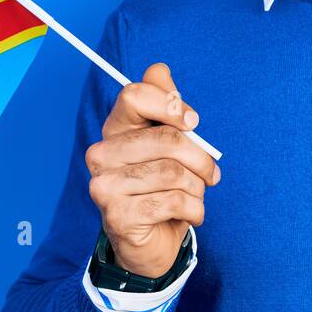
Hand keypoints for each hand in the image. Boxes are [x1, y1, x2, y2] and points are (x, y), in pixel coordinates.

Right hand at [86, 61, 219, 277]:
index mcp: (115, 129)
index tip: (192, 123)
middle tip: (210, 174)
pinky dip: (194, 210)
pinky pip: (173, 202)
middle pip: (166, 138)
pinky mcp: (117, 216)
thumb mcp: (170, 143)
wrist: (154, 241)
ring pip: (173, 173)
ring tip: (195, 196)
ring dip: (197, 188)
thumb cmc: (164, 186)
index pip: (135, 95)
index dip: (171, 105)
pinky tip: (190, 215)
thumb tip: (158, 69)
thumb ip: (166, 105)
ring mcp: (104, 186)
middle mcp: (101, 154)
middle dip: (200, 159)